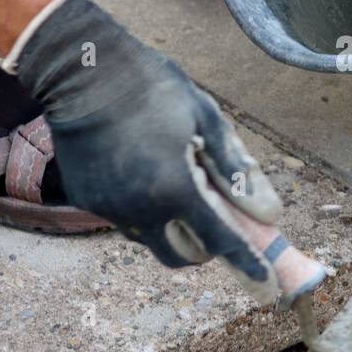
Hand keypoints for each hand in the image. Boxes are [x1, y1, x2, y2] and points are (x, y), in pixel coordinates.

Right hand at [17, 0, 282, 302]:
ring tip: (175, 187)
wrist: (83, 71)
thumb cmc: (153, 88)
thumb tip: (268, 213)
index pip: (220, 241)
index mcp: (175, 188)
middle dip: (204, 248)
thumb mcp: (205, 118)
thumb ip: (236, 170)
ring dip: (171, 230)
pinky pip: (123, 220)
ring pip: (150, 241)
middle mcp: (140, 208)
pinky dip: (142, 211)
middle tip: (214, 220)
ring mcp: (109, 207)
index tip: (266, 281)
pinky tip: (143, 174)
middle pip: (181, 257)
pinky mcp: (87, 200)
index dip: (246, 263)